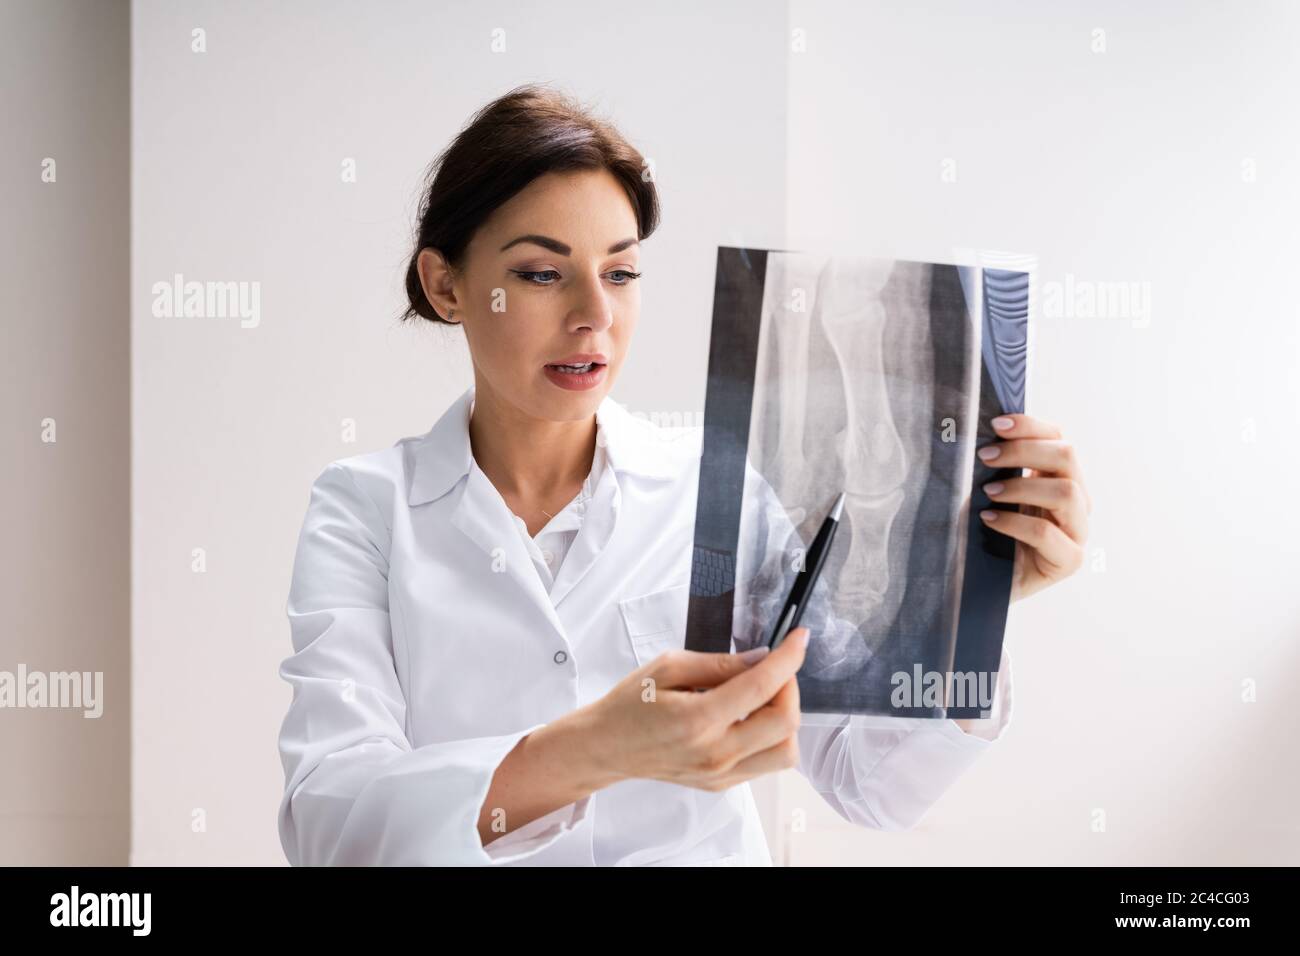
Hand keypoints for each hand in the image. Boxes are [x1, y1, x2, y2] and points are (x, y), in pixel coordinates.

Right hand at [584, 628, 810, 791]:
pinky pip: (768, 763)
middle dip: (791, 686)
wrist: (607, 747)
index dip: (789, 658)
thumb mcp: (668, 666)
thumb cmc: (630, 704)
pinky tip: (748, 717)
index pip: (762, 687)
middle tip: (774, 668)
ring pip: (787, 752)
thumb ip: (719, 663)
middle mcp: (714, 753)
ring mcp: (721, 775)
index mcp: (697, 719)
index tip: (799, 638)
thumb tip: (762, 658)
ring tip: (763, 697)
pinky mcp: (723, 785)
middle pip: (786, 723)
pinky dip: (771, 736)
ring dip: (786, 717)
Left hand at [977, 414, 1090, 601]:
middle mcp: (1076, 501)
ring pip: (1066, 492)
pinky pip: (1047, 532)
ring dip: (1022, 486)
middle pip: (1066, 457)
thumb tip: (982, 431)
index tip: (995, 424)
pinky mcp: (1069, 560)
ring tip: (988, 492)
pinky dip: (1014, 522)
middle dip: (1024, 450)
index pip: (1057, 438)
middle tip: (985, 456)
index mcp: (1059, 478)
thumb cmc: (981, 534)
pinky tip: (988, 519)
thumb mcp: (988, 492)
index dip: (1030, 426)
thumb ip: (997, 465)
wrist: (976, 585)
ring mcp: (1077, 531)